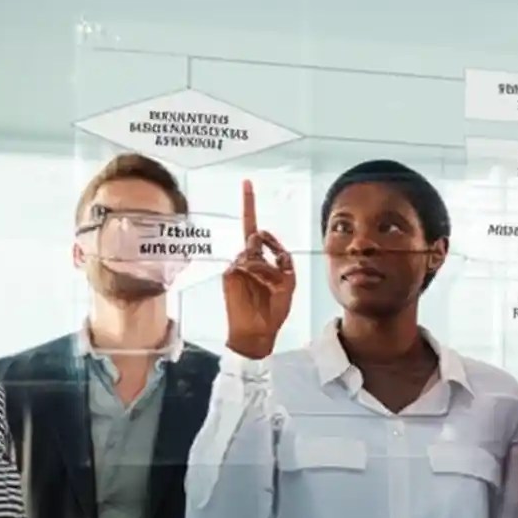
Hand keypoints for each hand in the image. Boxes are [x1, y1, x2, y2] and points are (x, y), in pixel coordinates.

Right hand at [224, 180, 293, 358]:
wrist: (259, 333)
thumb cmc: (274, 310)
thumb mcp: (288, 281)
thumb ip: (280, 258)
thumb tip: (258, 239)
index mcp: (260, 260)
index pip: (256, 231)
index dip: (250, 207)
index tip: (246, 184)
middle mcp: (246, 260)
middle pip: (253, 235)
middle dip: (257, 229)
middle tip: (256, 216)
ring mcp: (236, 267)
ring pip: (252, 251)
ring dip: (266, 268)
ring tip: (269, 288)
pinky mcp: (230, 275)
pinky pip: (247, 264)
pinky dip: (259, 274)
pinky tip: (259, 288)